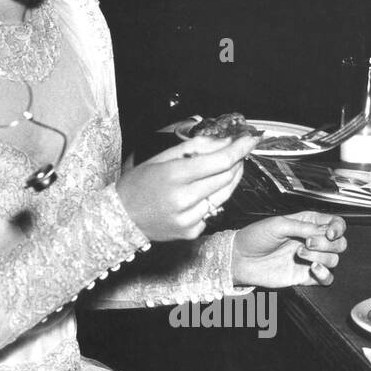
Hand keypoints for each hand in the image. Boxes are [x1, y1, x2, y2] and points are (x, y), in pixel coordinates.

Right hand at [114, 134, 257, 242]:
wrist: (119, 219)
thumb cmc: (137, 185)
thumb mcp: (159, 159)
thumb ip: (193, 149)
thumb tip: (223, 142)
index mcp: (173, 176)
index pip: (220, 161)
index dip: (240, 148)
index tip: (250, 138)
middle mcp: (182, 199)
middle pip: (227, 177)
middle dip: (238, 161)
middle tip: (239, 150)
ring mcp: (188, 218)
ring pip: (225, 195)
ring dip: (231, 178)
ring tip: (227, 167)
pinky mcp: (191, 232)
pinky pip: (212, 210)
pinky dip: (212, 198)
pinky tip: (200, 193)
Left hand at [232, 212, 347, 288]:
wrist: (241, 258)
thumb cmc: (255, 237)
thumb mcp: (279, 224)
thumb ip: (304, 227)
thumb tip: (324, 231)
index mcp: (307, 224)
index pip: (335, 223)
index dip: (338, 228)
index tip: (329, 232)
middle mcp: (311, 241)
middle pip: (339, 243)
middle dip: (327, 243)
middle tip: (308, 242)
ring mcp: (310, 259)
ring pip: (334, 260)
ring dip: (321, 256)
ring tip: (300, 253)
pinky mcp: (305, 275)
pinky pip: (327, 278)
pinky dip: (325, 274)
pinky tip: (313, 268)